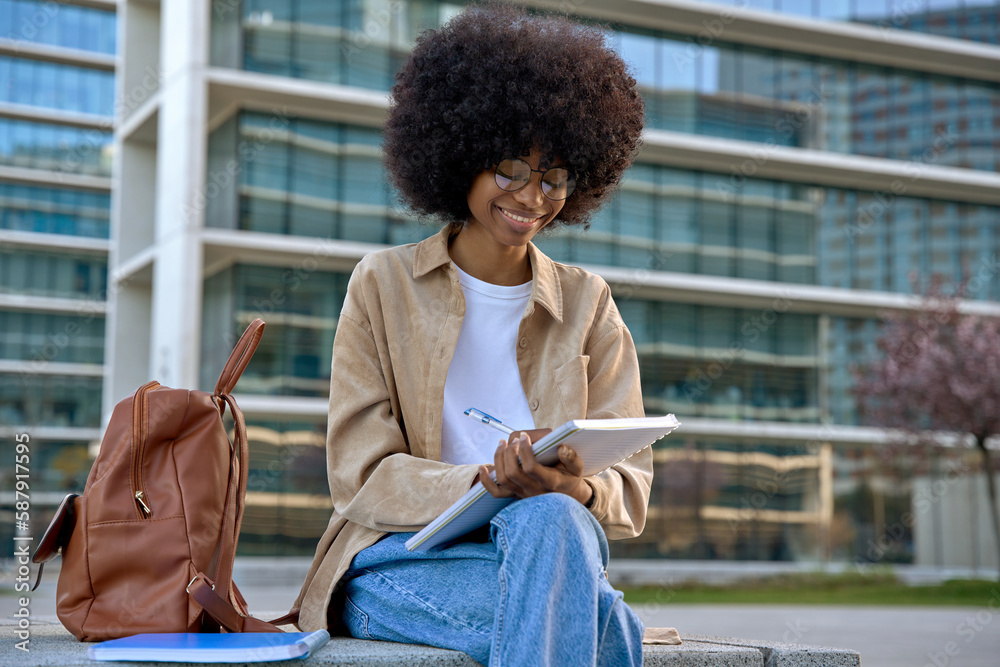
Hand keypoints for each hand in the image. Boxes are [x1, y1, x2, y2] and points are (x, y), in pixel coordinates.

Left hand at [478, 429, 592, 505]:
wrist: (567, 495)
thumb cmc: (570, 477)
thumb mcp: (578, 467)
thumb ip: (572, 458)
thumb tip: (561, 448)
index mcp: (549, 482)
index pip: (530, 467)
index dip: (524, 449)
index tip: (525, 437)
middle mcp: (534, 490)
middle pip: (512, 473)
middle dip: (509, 452)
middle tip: (515, 440)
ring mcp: (522, 494)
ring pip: (502, 480)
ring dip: (499, 458)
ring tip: (503, 443)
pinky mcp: (515, 494)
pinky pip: (496, 493)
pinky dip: (486, 480)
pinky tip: (483, 467)